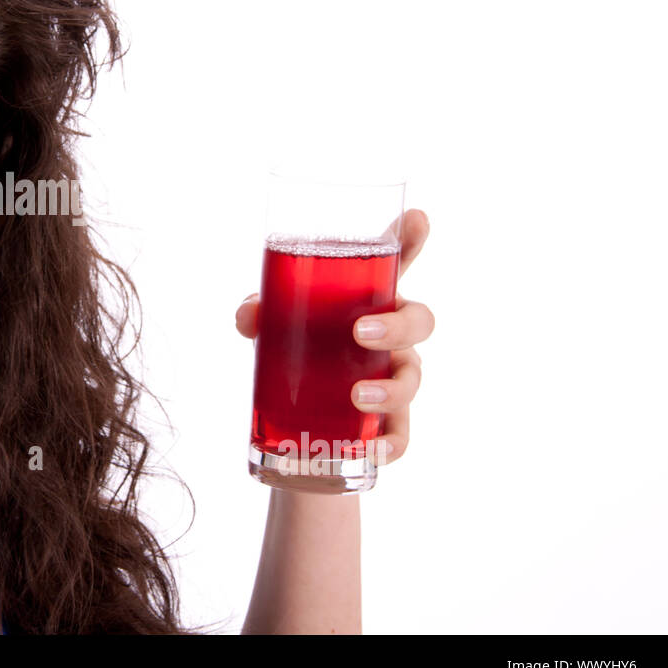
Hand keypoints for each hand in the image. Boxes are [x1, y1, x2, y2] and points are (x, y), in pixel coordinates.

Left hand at [233, 209, 434, 465]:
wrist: (301, 427)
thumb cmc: (298, 353)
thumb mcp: (274, 329)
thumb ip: (260, 313)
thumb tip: (248, 315)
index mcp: (369, 300)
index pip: (396, 264)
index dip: (410, 240)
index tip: (416, 218)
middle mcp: (391, 335)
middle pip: (419, 320)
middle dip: (398, 324)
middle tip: (360, 331)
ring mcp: (395, 378)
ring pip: (413, 378)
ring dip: (390, 387)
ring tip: (356, 396)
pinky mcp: (389, 424)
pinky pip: (403, 435)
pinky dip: (391, 443)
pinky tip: (371, 449)